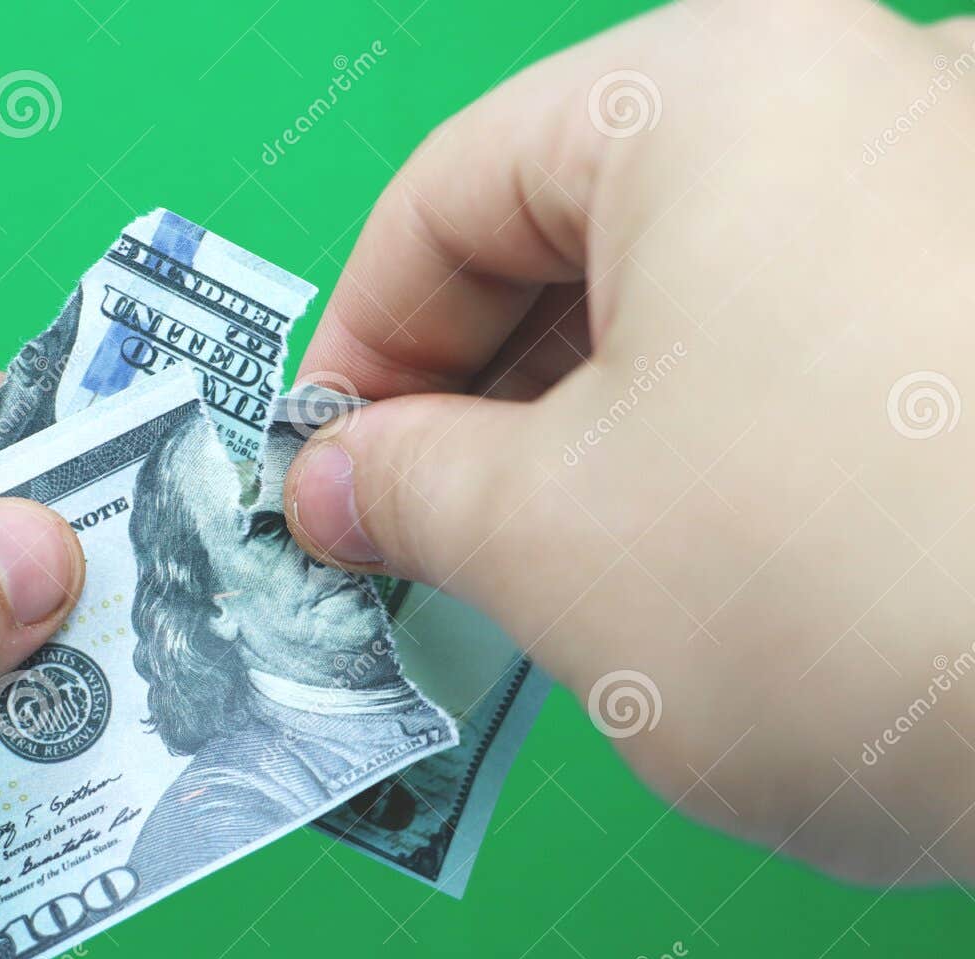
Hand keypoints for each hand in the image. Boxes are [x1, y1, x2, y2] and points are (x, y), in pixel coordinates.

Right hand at [284, 0, 974, 884]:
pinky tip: (686, 571)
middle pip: (574, 237)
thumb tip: (327, 484)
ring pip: (692, 307)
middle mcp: (855, 106)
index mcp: (711, 96)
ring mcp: (956, 212)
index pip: (447, 190)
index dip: (354, 342)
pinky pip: (798, 355)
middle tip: (414, 543)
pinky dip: (708, 449)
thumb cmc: (821, 587)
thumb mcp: (551, 540)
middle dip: (468, 403)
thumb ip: (405, 487)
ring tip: (540, 582)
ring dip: (580, 440)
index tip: (322, 476)